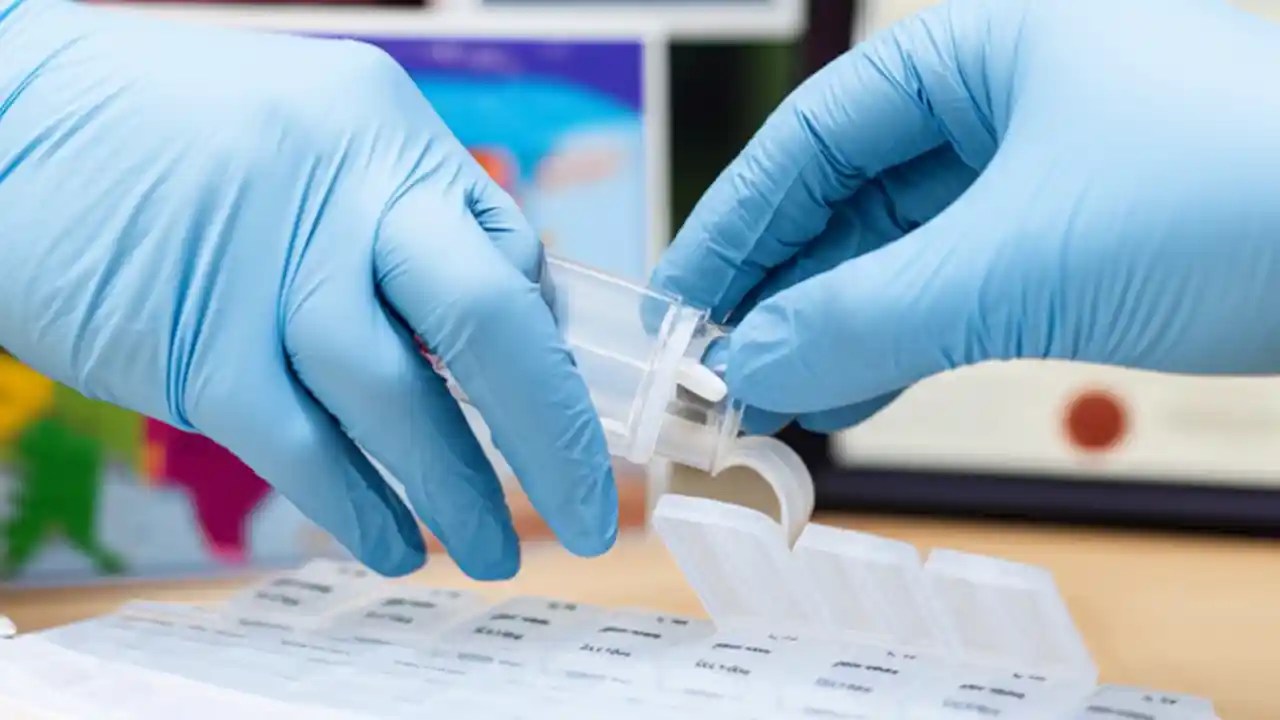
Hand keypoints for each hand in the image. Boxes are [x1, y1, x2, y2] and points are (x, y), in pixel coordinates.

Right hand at [0, 0, 616, 577]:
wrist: (8, 118)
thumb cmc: (174, 141)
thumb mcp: (317, 137)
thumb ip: (409, 220)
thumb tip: (512, 319)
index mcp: (384, 133)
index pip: (509, 255)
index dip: (543, 357)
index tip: (559, 424)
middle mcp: (339, 192)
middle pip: (482, 323)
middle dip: (549, 434)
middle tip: (591, 515)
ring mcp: (263, 271)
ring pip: (396, 402)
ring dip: (457, 491)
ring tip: (495, 548)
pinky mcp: (194, 347)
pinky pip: (303, 448)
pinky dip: (361, 507)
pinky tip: (398, 545)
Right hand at [653, 0, 1279, 434]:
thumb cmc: (1241, 198)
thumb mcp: (1018, 263)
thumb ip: (863, 317)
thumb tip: (751, 362)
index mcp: (980, 48)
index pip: (814, 134)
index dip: (735, 222)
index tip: (681, 300)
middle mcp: (1000, 100)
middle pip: (845, 198)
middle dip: (778, 289)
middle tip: (714, 370)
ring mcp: (1034, 176)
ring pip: (893, 254)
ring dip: (829, 328)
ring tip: (765, 399)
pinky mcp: (1065, 246)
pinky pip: (947, 292)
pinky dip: (893, 345)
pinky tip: (842, 393)